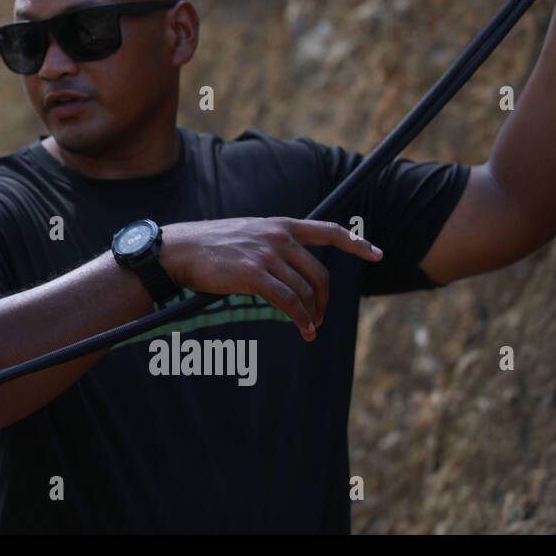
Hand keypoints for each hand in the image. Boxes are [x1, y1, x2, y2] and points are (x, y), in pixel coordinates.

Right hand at [158, 217, 383, 341]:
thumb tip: (290, 270)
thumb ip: (272, 246)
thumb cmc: (209, 247)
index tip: (377, 254)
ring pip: (305, 291)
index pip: (328, 230)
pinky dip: (299, 319)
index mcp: (279, 225)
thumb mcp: (247, 235)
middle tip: (319, 318)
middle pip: (319, 273)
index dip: (356, 243)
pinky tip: (302, 330)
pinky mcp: (254, 275)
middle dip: (324, 300)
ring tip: (309, 329)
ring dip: (311, 315)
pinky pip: (288, 301)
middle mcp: (278, 236)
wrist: (179, 250)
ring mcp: (266, 255)